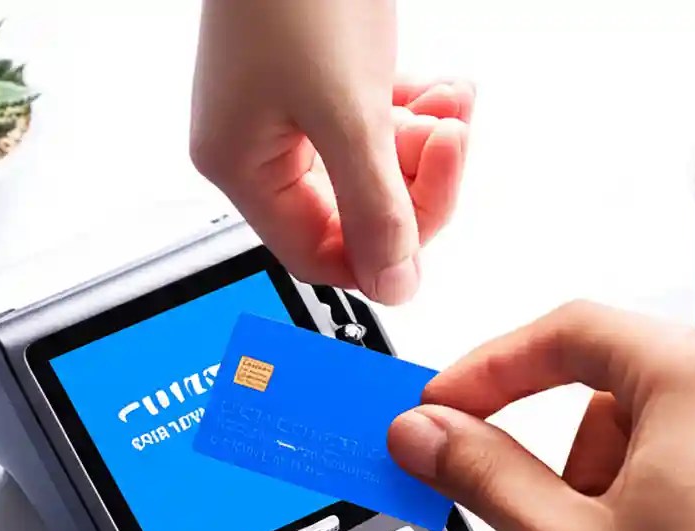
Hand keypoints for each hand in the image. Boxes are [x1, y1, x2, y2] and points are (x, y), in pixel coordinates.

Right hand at [190, 0, 472, 304]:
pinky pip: (381, 126)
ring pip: (378, 169)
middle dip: (417, 179)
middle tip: (449, 139)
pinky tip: (446, 90)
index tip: (429, 217)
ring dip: (428, 142)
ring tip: (452, 103)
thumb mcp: (346, 112)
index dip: (382, 250)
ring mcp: (295, 115)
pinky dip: (421, 113)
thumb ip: (375, 206)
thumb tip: (395, 282)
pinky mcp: (326, 82)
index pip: (318, 254)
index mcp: (241, 167)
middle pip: (358, 213)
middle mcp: (262, 148)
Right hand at [388, 301, 694, 530]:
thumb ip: (483, 475)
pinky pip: (691, 454)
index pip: (563, 332)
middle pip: (605, 382)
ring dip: (607, 482)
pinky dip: (652, 495)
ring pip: (647, 426)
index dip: (484, 370)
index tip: (437, 407)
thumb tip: (424, 431)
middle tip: (532, 512)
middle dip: (558, 453)